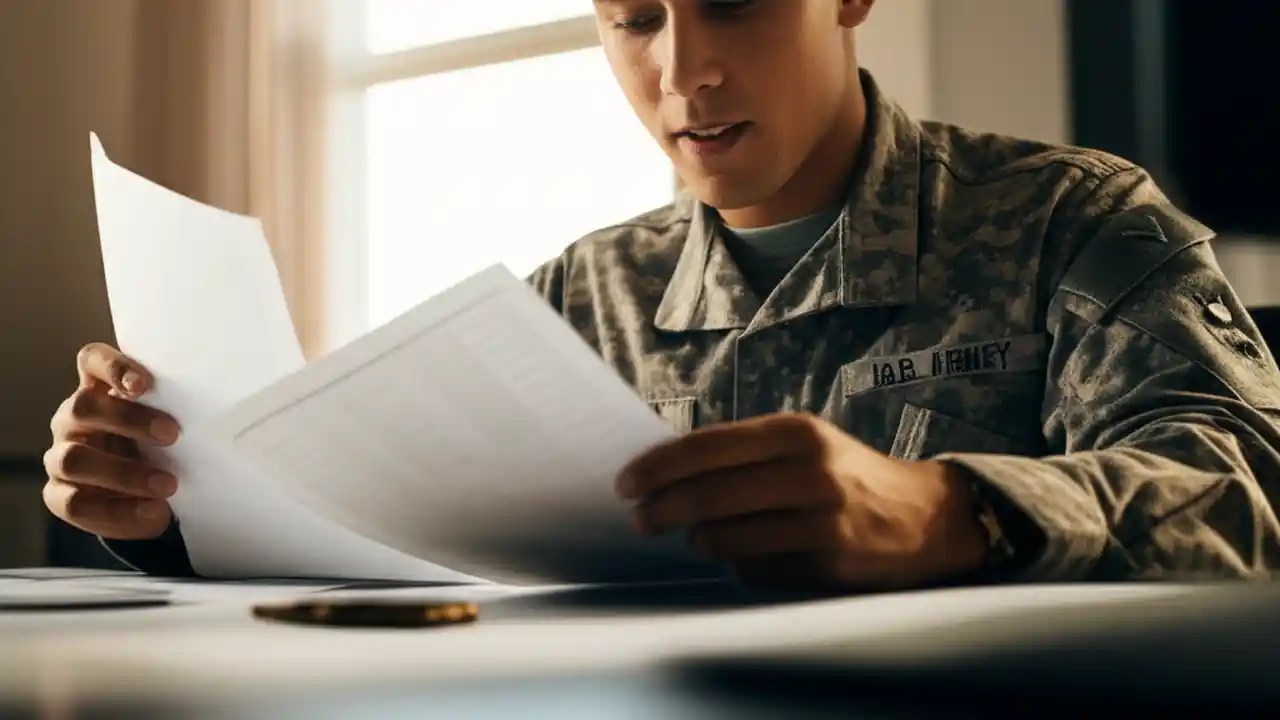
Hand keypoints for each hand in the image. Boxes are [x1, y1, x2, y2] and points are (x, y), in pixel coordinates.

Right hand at [44, 343, 180, 539]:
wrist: (148, 496)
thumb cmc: (162, 446)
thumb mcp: (172, 423)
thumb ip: (181, 409)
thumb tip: (230, 408)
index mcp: (100, 390)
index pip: (92, 361)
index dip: (113, 366)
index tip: (143, 384)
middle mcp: (74, 418)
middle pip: (83, 406)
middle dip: (128, 419)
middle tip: (173, 434)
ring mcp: (62, 456)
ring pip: (75, 458)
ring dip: (124, 473)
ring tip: (168, 485)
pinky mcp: (60, 495)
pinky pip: (78, 503)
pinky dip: (119, 511)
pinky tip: (153, 512)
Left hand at [616, 413, 987, 590]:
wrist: (924, 517)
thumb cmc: (846, 474)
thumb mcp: (803, 443)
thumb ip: (743, 451)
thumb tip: (666, 469)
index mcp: (797, 433)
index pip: (707, 447)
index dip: (658, 467)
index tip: (626, 483)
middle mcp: (810, 474)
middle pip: (709, 495)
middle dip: (661, 509)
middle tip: (638, 519)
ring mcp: (821, 523)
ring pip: (727, 538)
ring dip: (698, 539)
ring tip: (691, 537)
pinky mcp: (827, 566)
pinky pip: (756, 569)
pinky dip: (737, 563)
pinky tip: (738, 553)